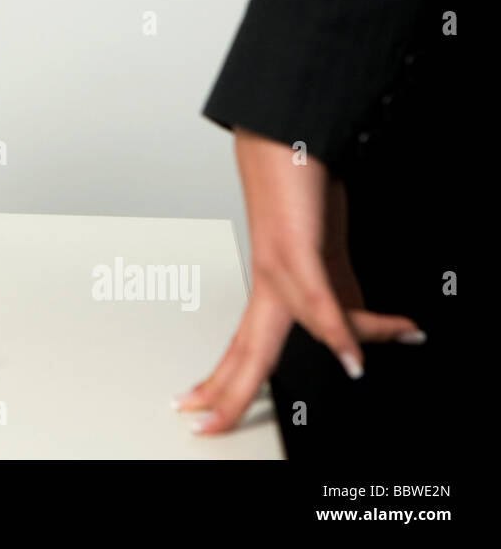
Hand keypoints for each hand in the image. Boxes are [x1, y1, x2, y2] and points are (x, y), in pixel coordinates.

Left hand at [174, 129, 425, 433]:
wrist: (284, 135)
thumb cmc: (299, 191)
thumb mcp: (328, 259)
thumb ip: (341, 302)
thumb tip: (361, 339)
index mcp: (270, 286)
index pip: (244, 346)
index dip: (225, 383)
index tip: (203, 410)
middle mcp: (267, 280)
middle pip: (243, 352)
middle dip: (224, 396)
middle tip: (201, 426)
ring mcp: (278, 264)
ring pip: (274, 330)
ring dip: (296, 363)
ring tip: (341, 381)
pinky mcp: (299, 245)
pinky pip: (319, 297)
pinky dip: (337, 329)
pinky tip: (350, 355)